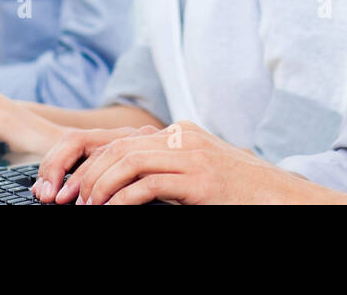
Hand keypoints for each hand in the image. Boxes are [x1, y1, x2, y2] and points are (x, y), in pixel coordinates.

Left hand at [50, 121, 346, 204]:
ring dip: (97, 186)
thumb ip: (163, 173)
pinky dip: (122, 199)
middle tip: (64, 200)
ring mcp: (192, 156)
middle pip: (116, 145)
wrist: (282, 198)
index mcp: (178, 134)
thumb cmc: (238, 194)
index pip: (118, 137)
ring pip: (127, 160)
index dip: (84, 159)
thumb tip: (115, 192)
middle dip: (83, 173)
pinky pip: (149, 184)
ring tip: (84, 207)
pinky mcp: (200, 179)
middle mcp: (181, 138)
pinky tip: (109, 211)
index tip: (64, 187)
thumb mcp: (195, 177)